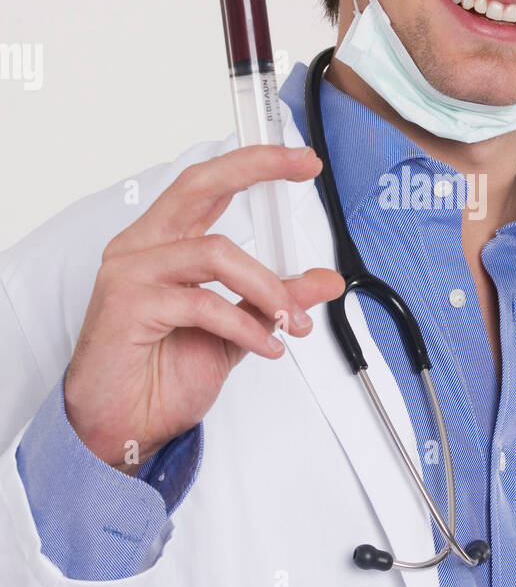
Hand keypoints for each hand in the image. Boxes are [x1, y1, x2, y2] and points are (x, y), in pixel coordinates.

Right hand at [64, 145, 343, 471]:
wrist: (120, 427)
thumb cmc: (159, 378)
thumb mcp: (235, 332)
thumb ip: (274, 301)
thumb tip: (324, 280)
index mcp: (163, 245)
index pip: (206, 187)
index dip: (252, 164)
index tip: (299, 159)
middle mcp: (141, 249)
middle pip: (198, 186)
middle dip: (255, 168)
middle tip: (303, 169)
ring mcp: (129, 273)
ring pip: (216, 252)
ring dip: (268, 288)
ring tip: (291, 322)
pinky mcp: (128, 304)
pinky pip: (204, 303)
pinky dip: (246, 325)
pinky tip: (266, 345)